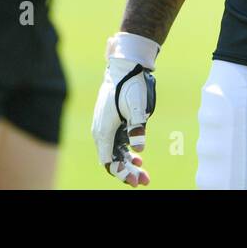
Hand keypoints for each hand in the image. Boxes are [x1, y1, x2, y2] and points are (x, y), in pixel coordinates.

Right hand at [91, 33, 158, 186]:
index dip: (121, 172)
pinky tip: (138, 158)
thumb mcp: (137, 107)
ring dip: (128, 163)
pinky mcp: (112, 122)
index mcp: (104, 131)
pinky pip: (117, 143)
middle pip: (112, 159)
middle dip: (127, 172)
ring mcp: (106, 127)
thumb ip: (137, 128)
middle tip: (145, 181)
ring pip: (115, 152)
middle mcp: (101, 132)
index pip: (109, 161)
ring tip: (144, 174)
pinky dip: (127, 152)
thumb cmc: (130, 85)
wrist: (124, 66)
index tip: (136, 180)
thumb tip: (139, 149)